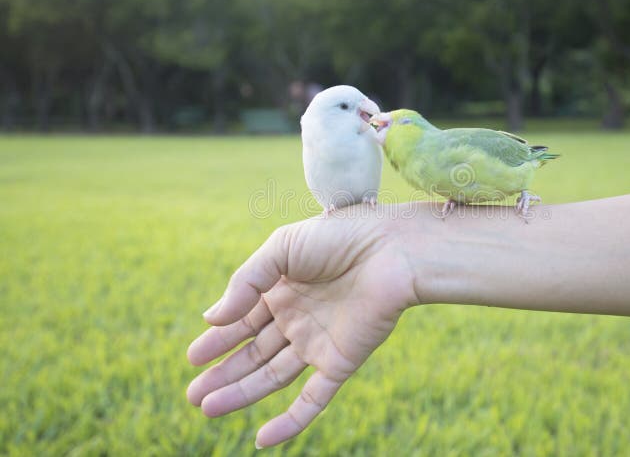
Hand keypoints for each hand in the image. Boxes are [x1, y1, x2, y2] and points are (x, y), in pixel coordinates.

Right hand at [186, 209, 418, 447]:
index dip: (216, 340)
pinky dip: (291, 422)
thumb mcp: (281, 249)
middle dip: (223, 374)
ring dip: (241, 394)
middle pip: (253, 353)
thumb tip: (211, 319)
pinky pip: (314, 398)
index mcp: (282, 290)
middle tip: (192, 396)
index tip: (191, 359)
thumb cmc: (339, 237)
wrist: (393, 249)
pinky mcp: (342, 360)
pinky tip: (262, 439)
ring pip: (273, 377)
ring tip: (207, 408)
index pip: (241, 321)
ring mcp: (318, 342)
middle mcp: (298, 319)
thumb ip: (245, 282)